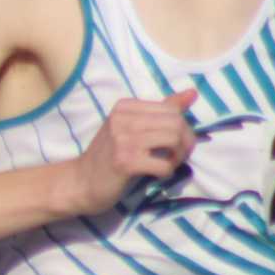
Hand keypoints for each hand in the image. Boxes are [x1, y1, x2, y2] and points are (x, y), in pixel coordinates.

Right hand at [66, 90, 197, 215]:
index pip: (172, 109)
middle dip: (185, 143)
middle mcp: (122, 118)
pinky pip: (164, 165)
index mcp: (124, 106)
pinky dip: (166, 172)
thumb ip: (162, 110)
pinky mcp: (124, 162)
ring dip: (178, 157)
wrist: (82, 182)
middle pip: (176, 123)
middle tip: (175, 157)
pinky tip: (156, 175)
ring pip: (173, 140)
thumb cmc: (110, 155)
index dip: (182, 129)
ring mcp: (122, 140)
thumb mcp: (132, 127)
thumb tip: (192, 93)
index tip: (174, 145)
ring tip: (167, 164)